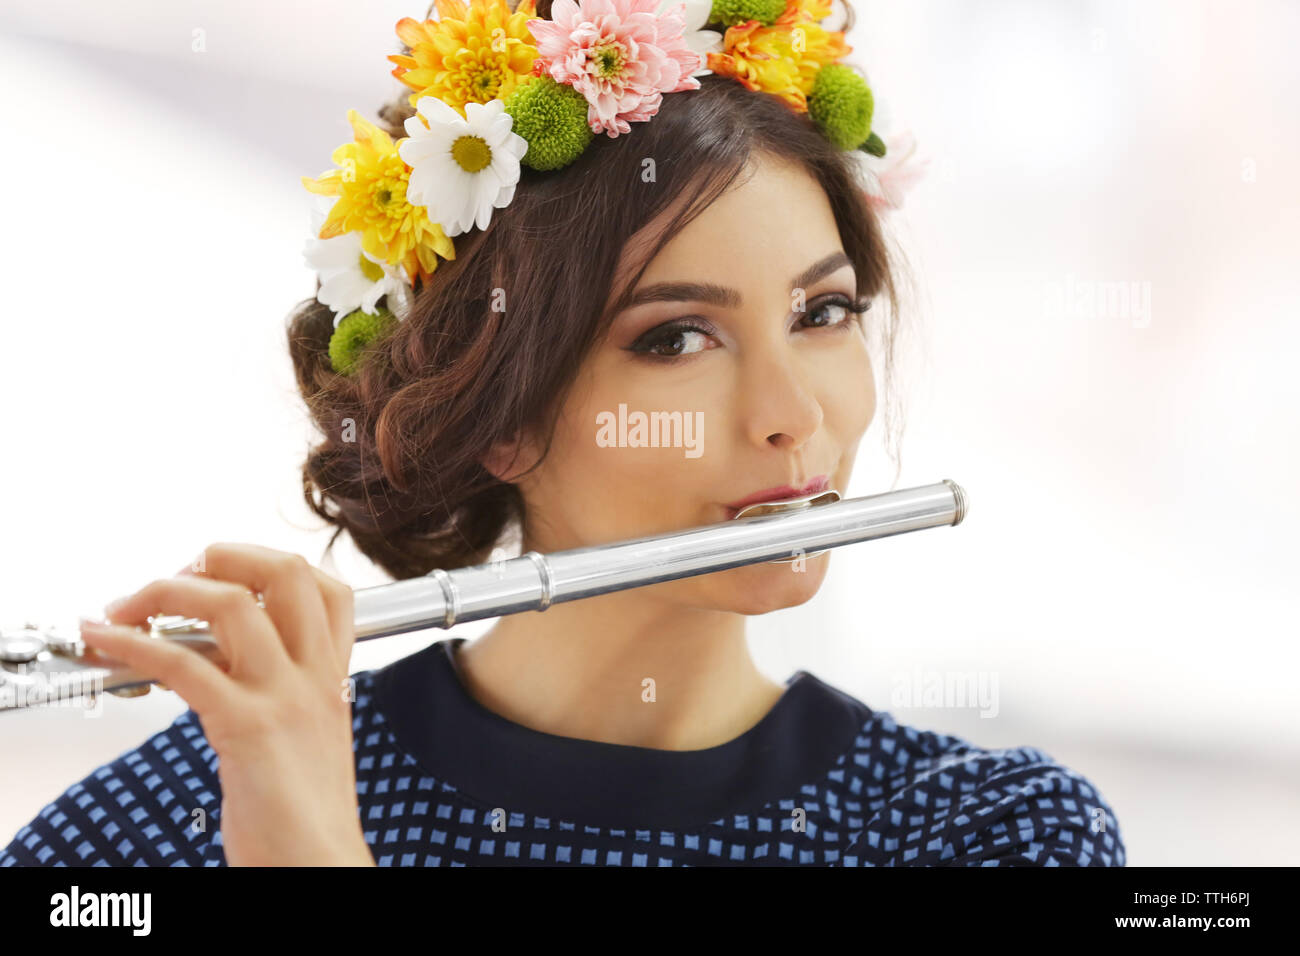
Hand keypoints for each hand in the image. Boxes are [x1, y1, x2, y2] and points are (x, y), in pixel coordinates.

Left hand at [78, 544, 373, 866]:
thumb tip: (227, 668)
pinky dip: (133, 643)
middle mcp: (313, 677)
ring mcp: (283, 698)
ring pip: (232, 603)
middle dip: (224, 555)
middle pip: (286, 572)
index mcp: (331, 680)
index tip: (229, 573)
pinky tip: (107, 640)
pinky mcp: (246, 727)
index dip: (274, 564)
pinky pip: (184, 664)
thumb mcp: (308, 741)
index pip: (328, 589)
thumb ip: (282, 697)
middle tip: (180, 573)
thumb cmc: (305, 821)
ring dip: (164, 590)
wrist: (319, 867)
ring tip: (128, 606)